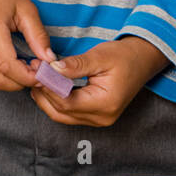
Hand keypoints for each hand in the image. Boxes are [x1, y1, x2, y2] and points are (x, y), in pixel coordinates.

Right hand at [0, 0, 54, 90]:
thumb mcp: (25, 9)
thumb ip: (38, 36)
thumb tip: (50, 60)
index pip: (8, 66)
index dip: (29, 77)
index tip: (44, 73)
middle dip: (20, 83)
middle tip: (35, 72)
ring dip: (9, 83)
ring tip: (23, 68)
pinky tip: (10, 65)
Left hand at [29, 36, 169, 126]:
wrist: (142, 60)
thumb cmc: (124, 57)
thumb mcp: (100, 56)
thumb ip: (75, 65)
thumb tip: (51, 69)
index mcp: (105, 104)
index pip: (66, 102)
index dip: (48, 86)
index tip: (37, 68)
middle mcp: (101, 117)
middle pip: (60, 112)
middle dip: (43, 92)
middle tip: (33, 71)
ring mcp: (98, 119)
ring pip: (61, 115)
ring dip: (46, 97)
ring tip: (37, 75)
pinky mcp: (94, 115)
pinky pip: (68, 112)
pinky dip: (54, 100)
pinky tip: (46, 84)